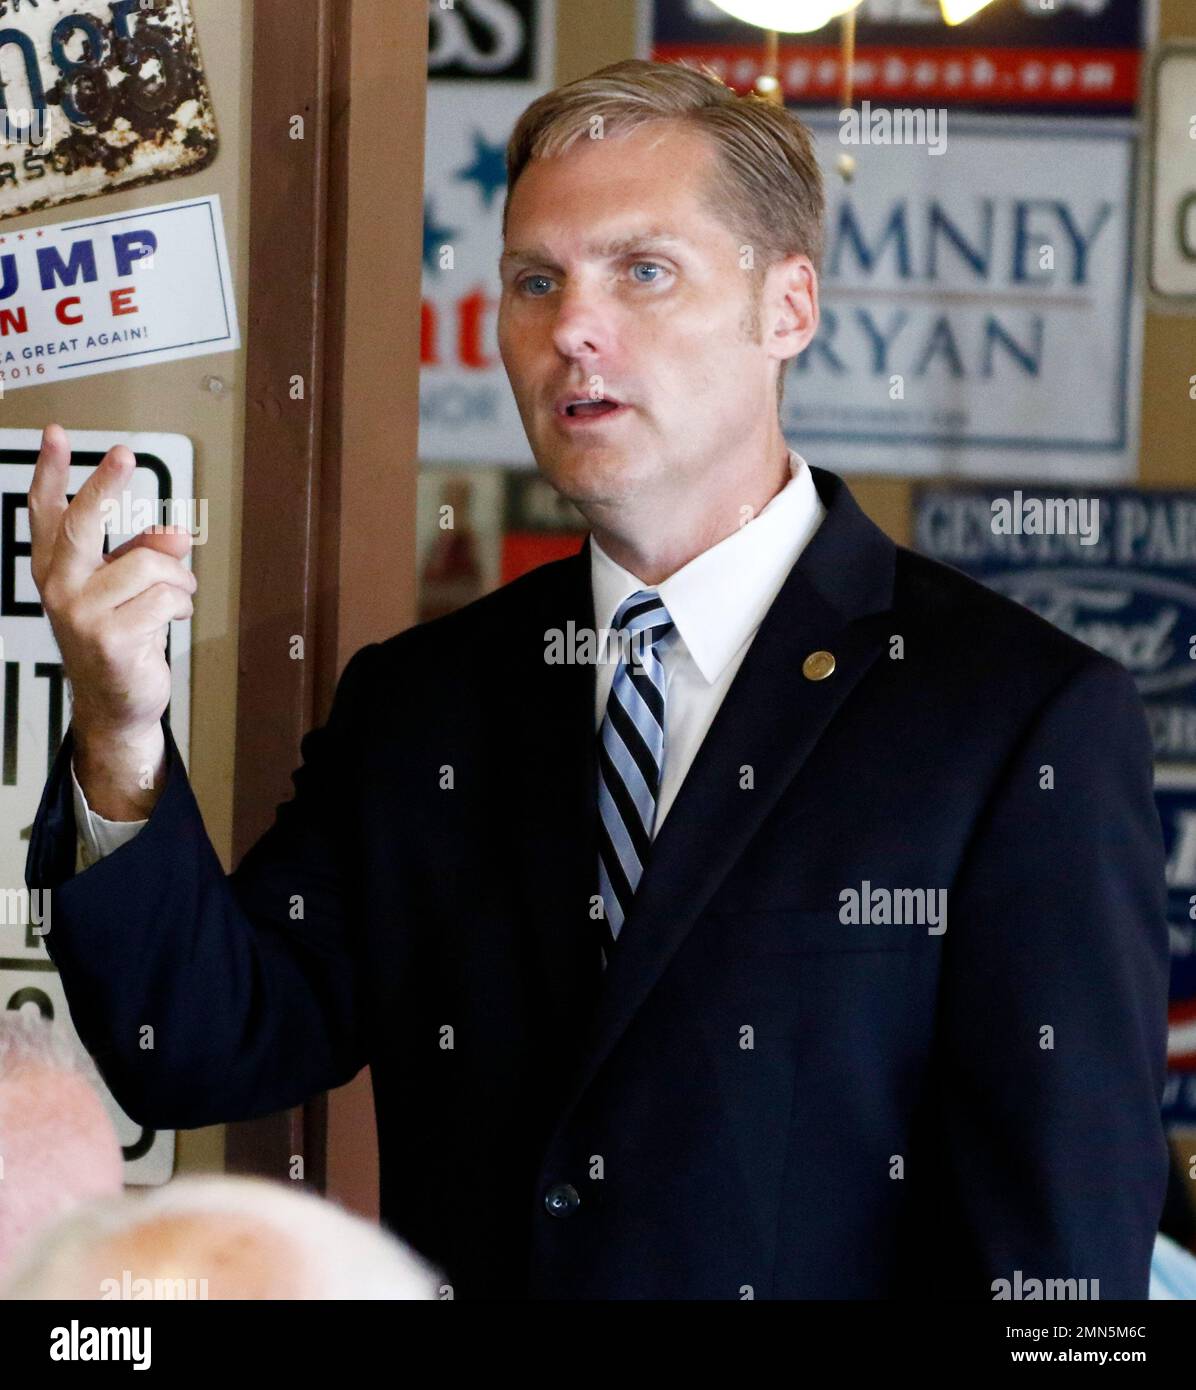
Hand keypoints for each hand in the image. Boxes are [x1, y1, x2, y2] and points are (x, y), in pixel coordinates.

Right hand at [27, 423, 196, 746]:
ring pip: (149, 565)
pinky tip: (172, 619)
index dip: (50, 472)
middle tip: (124, 453)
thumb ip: (146, 552)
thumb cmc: (121, 635)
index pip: (46, 513)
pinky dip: (181, 605)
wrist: (116, 703)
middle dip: (106, 484)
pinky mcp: (110, 637)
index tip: (56, 435)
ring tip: (177, 597)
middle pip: (82, 522)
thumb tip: (177, 533)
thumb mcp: (128, 587)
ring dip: (178, 580)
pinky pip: (165, 598)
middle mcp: (59, 586)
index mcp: (55, 568)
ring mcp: (80, 613)